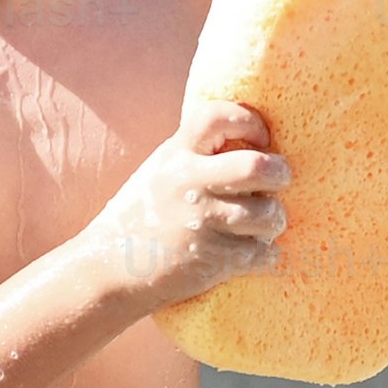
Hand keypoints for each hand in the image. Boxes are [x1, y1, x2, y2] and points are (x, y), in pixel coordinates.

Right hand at [87, 97, 289, 303]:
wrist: (107, 271)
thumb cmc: (140, 219)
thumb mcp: (160, 172)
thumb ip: (196, 155)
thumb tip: (254, 144)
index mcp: (175, 155)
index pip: (217, 116)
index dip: (250, 122)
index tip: (261, 139)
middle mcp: (187, 184)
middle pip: (257, 166)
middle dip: (280, 173)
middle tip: (280, 180)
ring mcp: (200, 222)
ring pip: (269, 214)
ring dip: (274, 221)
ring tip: (264, 226)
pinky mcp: (212, 260)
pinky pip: (263, 254)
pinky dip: (266, 256)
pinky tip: (255, 255)